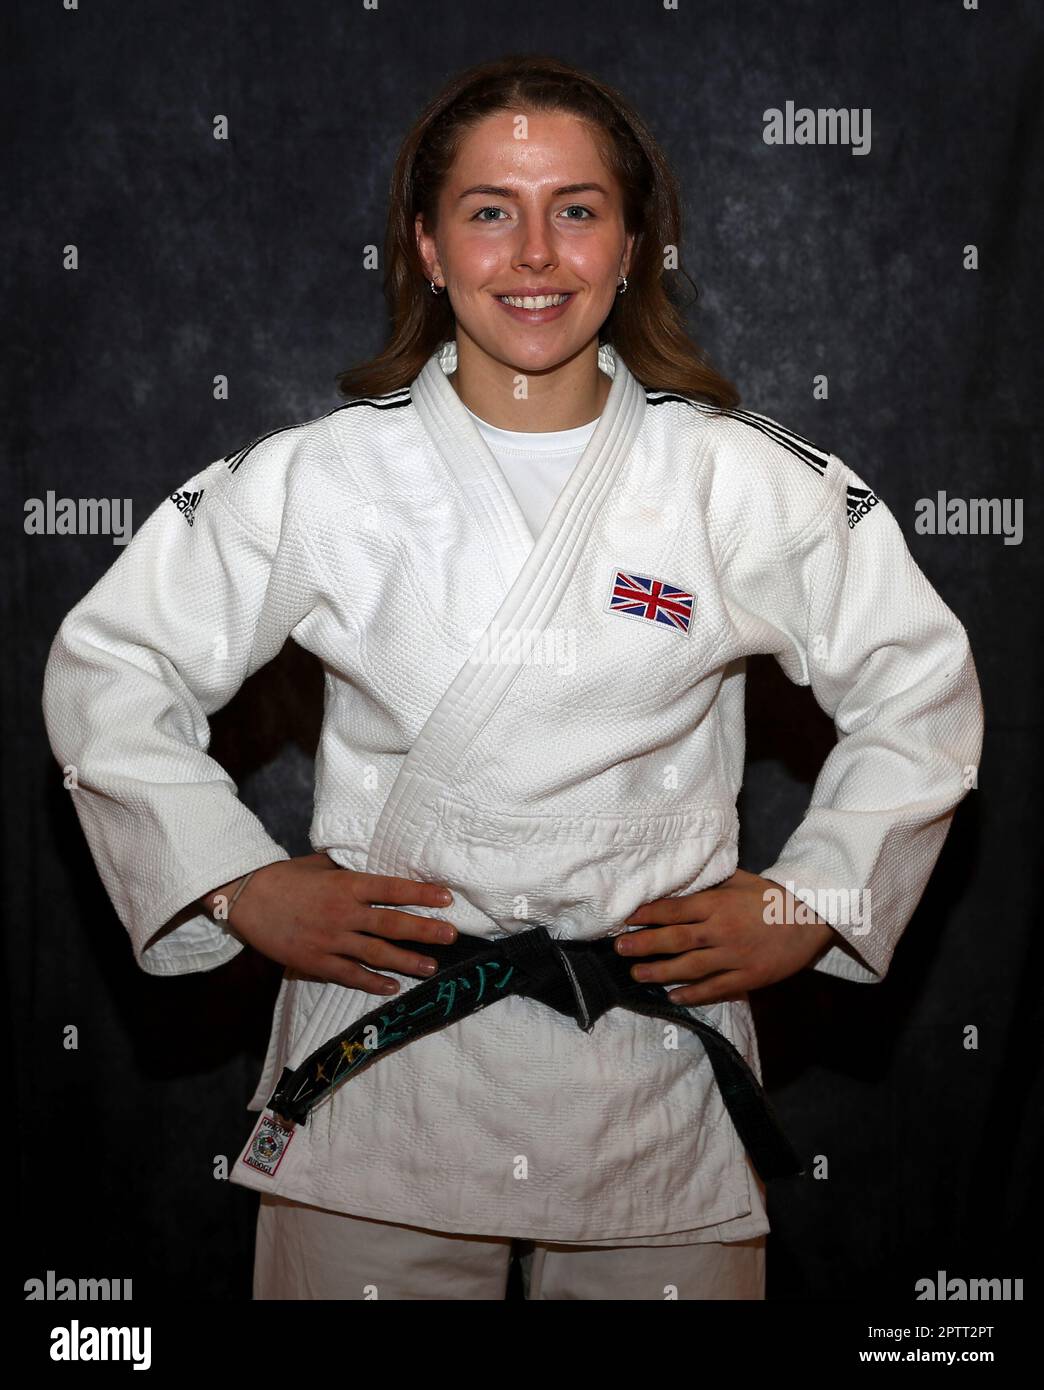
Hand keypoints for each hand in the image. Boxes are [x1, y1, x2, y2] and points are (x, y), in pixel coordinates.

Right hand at [199, 852, 457, 994]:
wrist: (246, 897)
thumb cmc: (285, 876)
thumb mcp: (320, 864)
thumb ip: (349, 868)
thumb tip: (374, 861)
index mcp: (346, 885)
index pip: (392, 889)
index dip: (421, 894)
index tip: (447, 898)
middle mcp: (343, 913)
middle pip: (392, 924)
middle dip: (425, 931)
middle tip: (451, 936)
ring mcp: (330, 940)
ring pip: (376, 954)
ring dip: (407, 962)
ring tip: (431, 967)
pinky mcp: (315, 961)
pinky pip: (350, 974)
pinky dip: (373, 982)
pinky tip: (392, 986)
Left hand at [614, 867, 837, 1004]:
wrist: (812, 918)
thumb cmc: (772, 896)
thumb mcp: (741, 880)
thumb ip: (711, 883)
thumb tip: (680, 880)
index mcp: (718, 903)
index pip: (674, 909)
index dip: (647, 914)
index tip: (625, 918)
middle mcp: (721, 930)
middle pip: (675, 939)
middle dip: (644, 944)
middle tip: (619, 948)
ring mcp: (734, 956)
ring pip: (689, 967)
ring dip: (659, 971)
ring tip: (636, 973)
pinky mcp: (748, 977)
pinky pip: (715, 988)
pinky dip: (693, 994)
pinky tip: (672, 996)